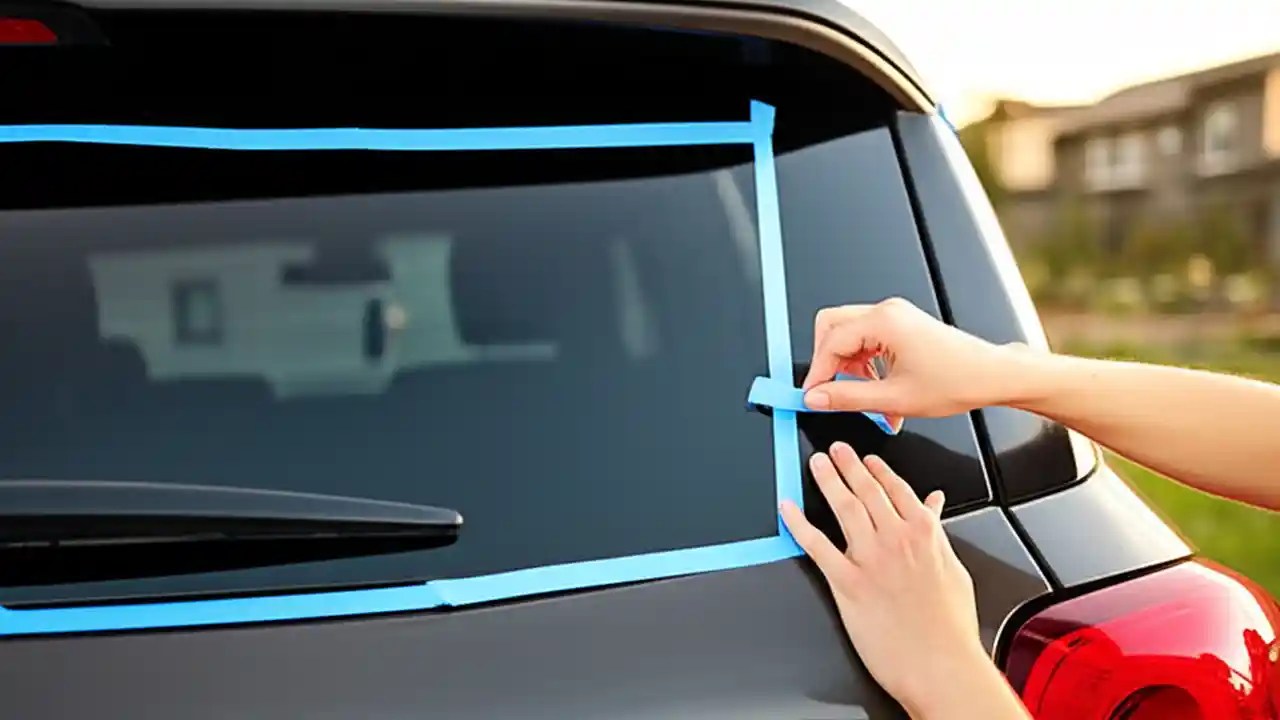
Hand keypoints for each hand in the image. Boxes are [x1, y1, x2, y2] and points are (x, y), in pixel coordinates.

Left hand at [779, 443, 1028, 718]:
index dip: (877, 469)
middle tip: (835, 449)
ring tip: (817, 464)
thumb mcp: (954, 569)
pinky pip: (816, 545)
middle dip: (848, 465)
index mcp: (925, 534)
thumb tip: (933, 504)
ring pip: (844, 507)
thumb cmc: (950, 626)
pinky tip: (788, 508)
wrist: (941, 665)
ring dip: (827, 480)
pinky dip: (798, 523)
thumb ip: (938, 532)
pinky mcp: (847, 583)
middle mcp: (896, 540)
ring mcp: (870, 559)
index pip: (897, 488)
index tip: (866, 458)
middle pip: (867, 491)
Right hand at [801, 298, 1033, 417]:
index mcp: (884, 321)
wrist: (991, 376)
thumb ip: (847, 398)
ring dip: (849, 367)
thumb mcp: (894, 398)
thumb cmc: (958, 380)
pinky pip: (867, 340)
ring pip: (849, 335)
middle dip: (828, 362)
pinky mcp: (901, 326)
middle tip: (829, 390)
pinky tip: (879, 389)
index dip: (817, 372)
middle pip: (832, 327)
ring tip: (865, 396)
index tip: (811, 395)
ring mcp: (895, 317)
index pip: (831, 341)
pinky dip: (865, 365)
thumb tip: (816, 398)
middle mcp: (888, 312)